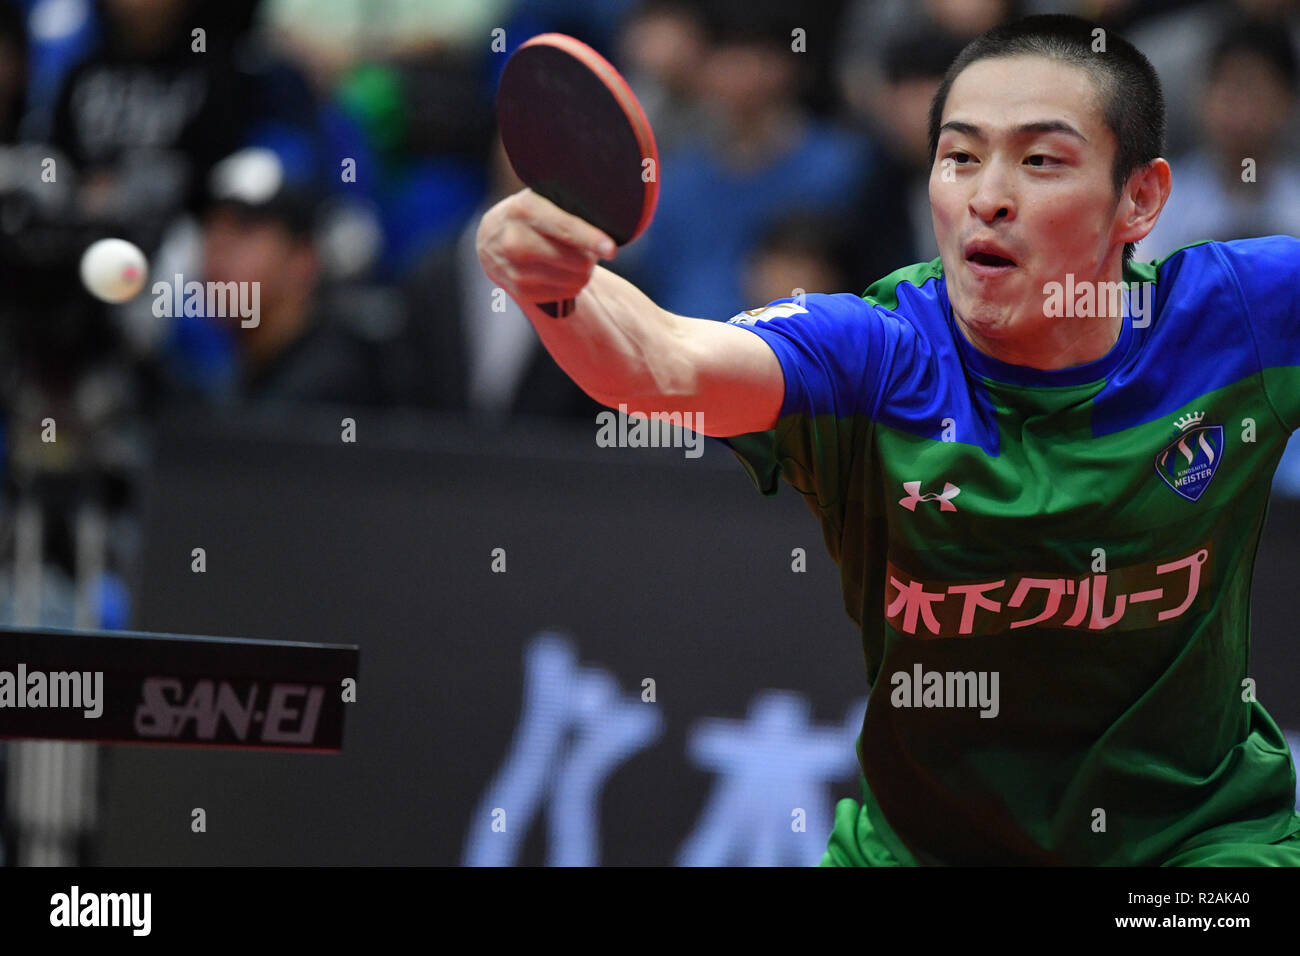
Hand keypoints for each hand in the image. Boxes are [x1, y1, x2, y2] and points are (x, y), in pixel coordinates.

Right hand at [476, 188, 616, 305]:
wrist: (488, 240)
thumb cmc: (527, 215)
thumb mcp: (538, 198)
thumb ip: (565, 204)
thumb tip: (606, 215)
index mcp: (524, 209)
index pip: (565, 228)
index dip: (591, 239)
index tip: (611, 249)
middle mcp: (515, 240)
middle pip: (575, 260)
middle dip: (591, 257)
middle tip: (591, 251)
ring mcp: (515, 269)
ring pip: (574, 279)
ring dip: (584, 272)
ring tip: (577, 260)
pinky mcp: (520, 291)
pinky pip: (565, 293)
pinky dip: (571, 284)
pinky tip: (563, 272)